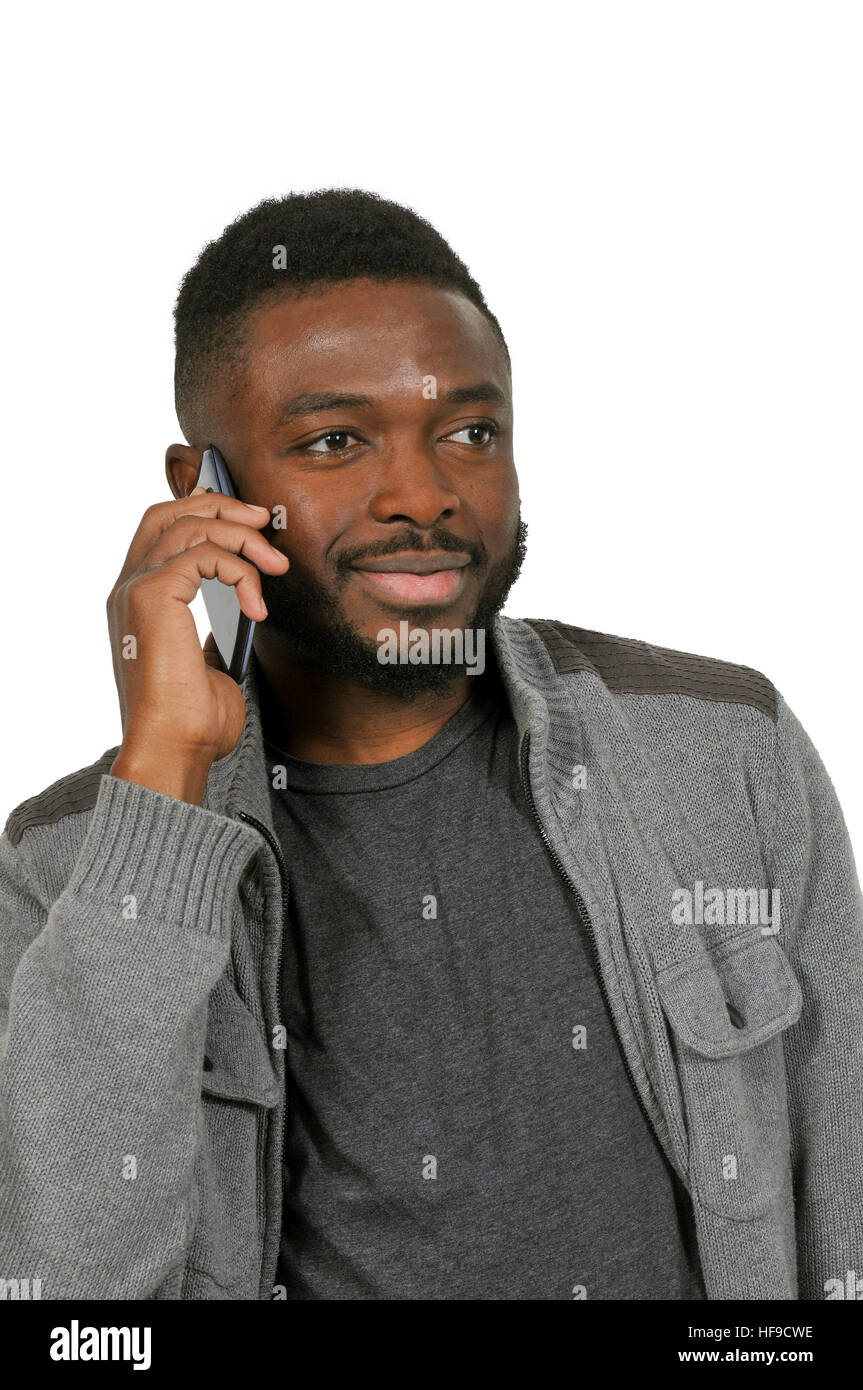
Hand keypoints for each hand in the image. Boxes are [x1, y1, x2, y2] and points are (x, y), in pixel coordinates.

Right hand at [106, 486, 288, 801]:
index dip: (205, 512)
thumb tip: (236, 619)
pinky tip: (256, 608)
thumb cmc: (191, 724)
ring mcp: (136, 589)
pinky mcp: (152, 596)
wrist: (173, 751)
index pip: (161, 530)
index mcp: (137, 601)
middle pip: (169, 512)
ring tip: (276, 568)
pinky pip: (204, 554)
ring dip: (243, 538)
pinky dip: (240, 571)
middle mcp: (128, 588)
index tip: (253, 523)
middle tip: (265, 522)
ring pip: (191, 525)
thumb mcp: (210, 668)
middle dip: (221, 504)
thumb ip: (212, 636)